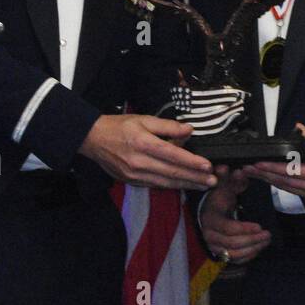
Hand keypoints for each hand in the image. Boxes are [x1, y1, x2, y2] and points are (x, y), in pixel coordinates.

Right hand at [79, 114, 215, 190]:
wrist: (92, 139)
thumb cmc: (119, 126)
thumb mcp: (144, 119)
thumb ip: (168, 126)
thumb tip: (189, 130)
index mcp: (143, 143)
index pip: (173, 155)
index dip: (192, 162)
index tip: (208, 166)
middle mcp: (139, 162)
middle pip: (172, 173)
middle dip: (194, 178)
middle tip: (212, 181)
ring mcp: (134, 174)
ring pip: (165, 182)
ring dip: (186, 185)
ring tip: (203, 185)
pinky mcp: (131, 181)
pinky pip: (155, 185)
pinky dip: (171, 186)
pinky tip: (183, 185)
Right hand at [200, 166, 270, 265]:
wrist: (209, 212)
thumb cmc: (219, 198)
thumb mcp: (224, 186)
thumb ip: (230, 178)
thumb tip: (236, 170)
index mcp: (211, 219)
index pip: (228, 229)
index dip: (245, 229)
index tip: (260, 226)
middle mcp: (210, 235)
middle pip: (232, 244)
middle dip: (252, 240)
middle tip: (267, 234)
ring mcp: (214, 246)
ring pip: (234, 254)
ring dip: (253, 248)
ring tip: (266, 240)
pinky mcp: (220, 254)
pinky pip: (235, 260)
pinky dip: (248, 255)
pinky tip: (259, 247)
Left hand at [242, 123, 304, 199]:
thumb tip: (298, 127)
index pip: (289, 171)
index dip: (270, 168)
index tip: (256, 163)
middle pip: (282, 182)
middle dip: (263, 175)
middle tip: (245, 169)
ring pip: (285, 188)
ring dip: (267, 180)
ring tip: (252, 173)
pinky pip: (291, 190)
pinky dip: (278, 183)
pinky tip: (269, 178)